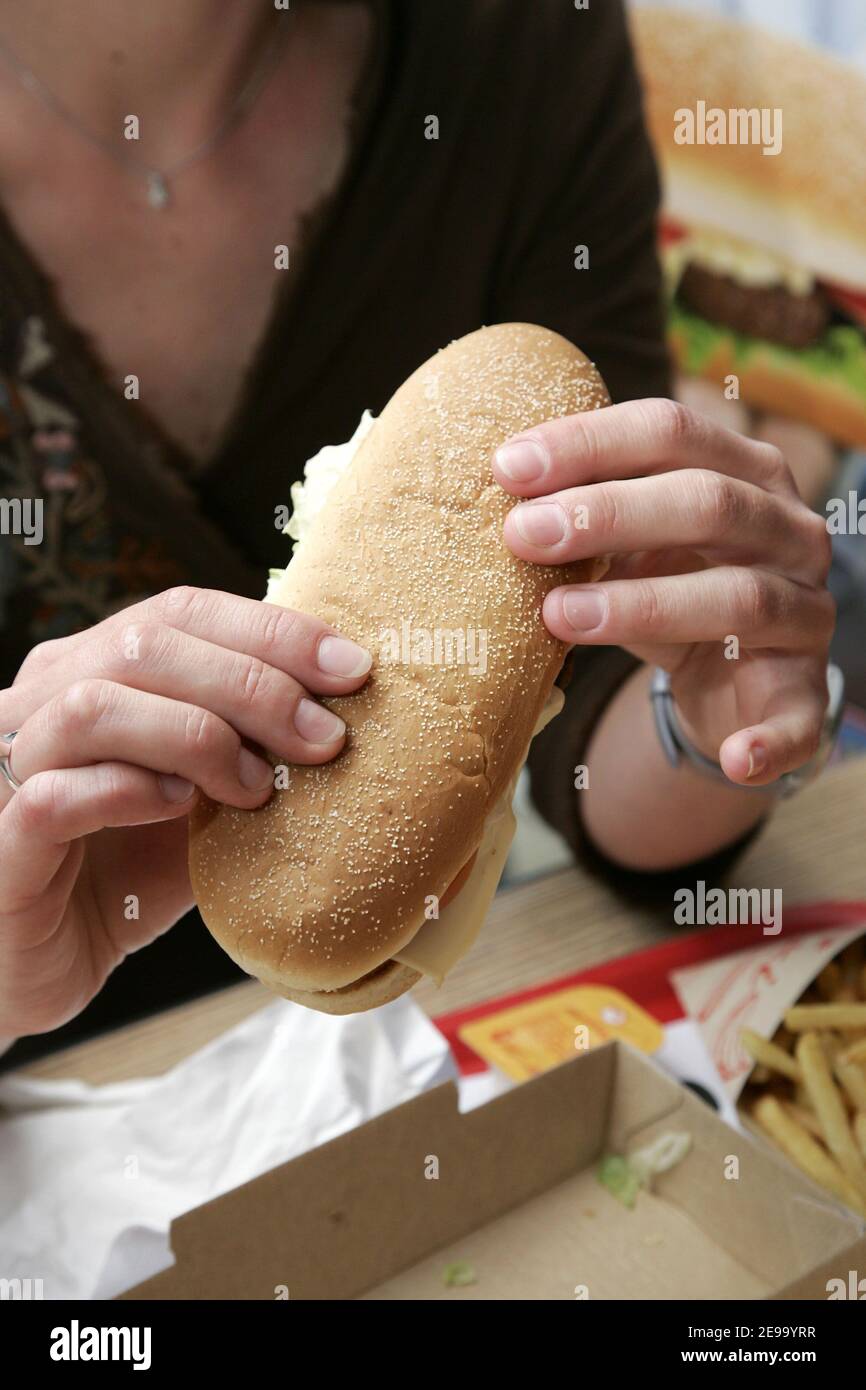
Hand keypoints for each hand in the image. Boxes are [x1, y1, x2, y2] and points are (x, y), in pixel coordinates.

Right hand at [0, 587, 370, 1037]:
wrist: (41, 960)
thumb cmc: (122, 871)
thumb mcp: (200, 798)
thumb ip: (246, 748)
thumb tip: (343, 712)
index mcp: (93, 668)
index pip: (183, 612)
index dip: (272, 632)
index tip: (351, 671)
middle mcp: (43, 700)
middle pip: (145, 646)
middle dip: (254, 684)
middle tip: (322, 739)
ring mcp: (9, 765)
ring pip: (93, 706)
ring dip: (195, 734)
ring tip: (254, 786)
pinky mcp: (1, 840)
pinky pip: (53, 795)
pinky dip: (128, 791)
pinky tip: (180, 808)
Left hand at [494, 398, 833, 785]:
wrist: (731, 675)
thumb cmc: (670, 586)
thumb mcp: (629, 545)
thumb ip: (585, 518)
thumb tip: (496, 496)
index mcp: (744, 471)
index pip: (670, 433)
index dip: (589, 444)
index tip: (508, 467)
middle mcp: (788, 530)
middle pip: (708, 503)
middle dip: (608, 513)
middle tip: (522, 533)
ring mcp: (805, 609)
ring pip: (740, 597)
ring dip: (644, 605)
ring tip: (556, 617)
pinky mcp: (806, 690)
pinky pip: (799, 717)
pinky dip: (770, 741)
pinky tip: (734, 757)